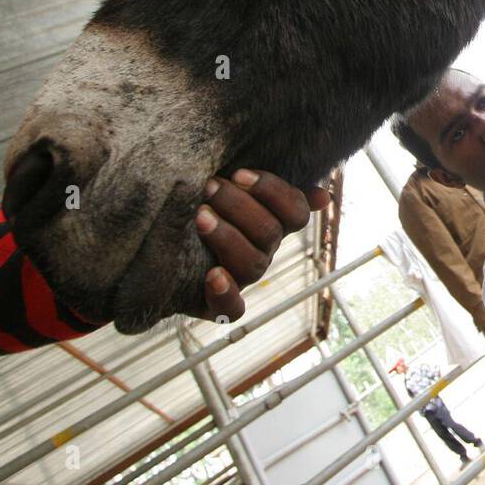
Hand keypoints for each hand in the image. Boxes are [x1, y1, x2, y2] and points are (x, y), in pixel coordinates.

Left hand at [195, 169, 331, 321]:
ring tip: (200, 216)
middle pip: (269, 232)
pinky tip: (213, 275)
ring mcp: (242, 279)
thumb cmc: (204, 207)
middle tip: (210, 186)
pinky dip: (225, 293)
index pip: (295, 212)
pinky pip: (232, 310)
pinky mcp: (217, 305)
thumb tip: (323, 197)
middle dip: (238, 206)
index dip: (273, 192)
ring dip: (227, 237)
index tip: (240, 174)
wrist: (161, 245)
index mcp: (273, 225)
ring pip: (253, 264)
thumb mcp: (232, 192)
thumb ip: (268, 188)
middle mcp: (263, 253)